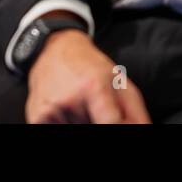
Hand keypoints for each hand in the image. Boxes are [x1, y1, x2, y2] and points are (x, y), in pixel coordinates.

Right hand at [26, 29, 150, 123]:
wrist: (53, 50)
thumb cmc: (91, 67)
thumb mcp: (120, 82)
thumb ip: (136, 114)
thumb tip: (145, 131)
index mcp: (93, 87)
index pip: (111, 124)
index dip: (117, 127)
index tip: (114, 122)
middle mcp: (68, 99)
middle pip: (93, 130)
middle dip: (97, 122)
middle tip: (95, 109)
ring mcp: (49, 110)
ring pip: (76, 131)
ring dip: (81, 124)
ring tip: (80, 108)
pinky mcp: (36, 117)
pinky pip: (56, 131)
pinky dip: (66, 123)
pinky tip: (66, 111)